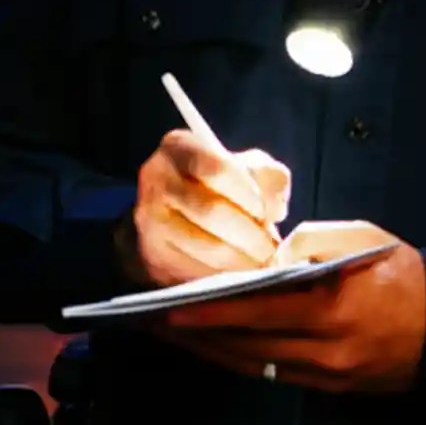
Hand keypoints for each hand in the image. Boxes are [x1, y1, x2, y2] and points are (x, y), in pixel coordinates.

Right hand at [117, 130, 290, 286]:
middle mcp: (155, 180)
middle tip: (271, 248)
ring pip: (206, 246)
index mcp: (179, 148)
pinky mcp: (153, 256)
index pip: (218, 169)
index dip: (249, 194)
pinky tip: (239, 274)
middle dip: (250, 235)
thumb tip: (275, 207)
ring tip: (261, 263)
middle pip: (211, 211)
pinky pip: (196, 271)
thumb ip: (269, 176)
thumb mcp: (245, 168)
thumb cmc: (218, 186)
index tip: (266, 212)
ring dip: (242, 260)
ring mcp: (150, 220)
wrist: (176, 214)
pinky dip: (225, 276)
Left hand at [152, 221, 425, 392]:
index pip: (256, 314)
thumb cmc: (403, 272)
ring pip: (256, 368)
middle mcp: (326, 350)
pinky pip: (275, 376)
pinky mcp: (333, 389)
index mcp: (332, 308)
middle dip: (198, 337)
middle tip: (155, 323)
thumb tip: (265, 261)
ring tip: (176, 336)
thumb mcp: (359, 239)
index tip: (168, 310)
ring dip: (213, 353)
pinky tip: (217, 346)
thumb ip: (307, 244)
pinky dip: (242, 361)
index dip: (209, 315)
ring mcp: (330, 375)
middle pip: (247, 348)